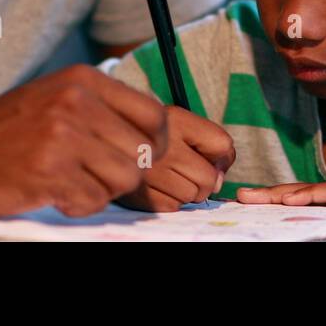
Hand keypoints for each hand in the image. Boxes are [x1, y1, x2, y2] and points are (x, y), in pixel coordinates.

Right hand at [0, 65, 168, 217]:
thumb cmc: (5, 131)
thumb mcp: (56, 99)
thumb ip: (103, 109)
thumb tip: (158, 136)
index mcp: (84, 80)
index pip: (155, 114)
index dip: (157, 144)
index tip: (139, 158)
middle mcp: (76, 102)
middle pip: (145, 152)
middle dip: (126, 173)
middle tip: (94, 176)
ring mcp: (62, 136)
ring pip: (125, 179)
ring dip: (101, 190)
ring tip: (70, 182)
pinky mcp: (48, 171)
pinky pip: (94, 201)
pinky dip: (78, 205)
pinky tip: (52, 192)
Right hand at [117, 106, 235, 211]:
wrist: (104, 141)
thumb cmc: (150, 134)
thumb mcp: (178, 123)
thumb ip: (209, 142)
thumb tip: (219, 181)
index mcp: (175, 119)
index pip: (222, 143)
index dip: (220, 155)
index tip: (207, 156)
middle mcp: (162, 144)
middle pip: (208, 177)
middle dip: (204, 180)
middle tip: (186, 171)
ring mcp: (149, 170)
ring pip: (192, 195)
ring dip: (186, 191)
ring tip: (168, 178)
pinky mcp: (139, 193)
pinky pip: (173, 206)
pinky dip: (170, 201)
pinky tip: (156, 187)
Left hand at [236, 181, 325, 237]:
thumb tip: (314, 236)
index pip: (298, 203)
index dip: (272, 203)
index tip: (246, 206)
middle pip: (296, 194)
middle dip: (265, 196)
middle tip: (236, 197)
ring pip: (308, 192)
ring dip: (279, 194)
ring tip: (253, 197)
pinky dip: (311, 196)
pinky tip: (291, 200)